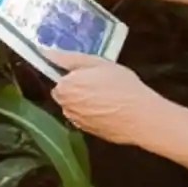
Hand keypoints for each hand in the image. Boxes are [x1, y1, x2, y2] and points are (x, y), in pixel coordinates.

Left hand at [43, 49, 162, 145]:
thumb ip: (69, 58)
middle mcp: (65, 107)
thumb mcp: (98, 63)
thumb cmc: (121, 85)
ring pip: (75, 107)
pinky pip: (85, 118)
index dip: (72, 75)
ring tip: (107, 96)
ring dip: (84, 102)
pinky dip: (93, 113)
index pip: (57, 79)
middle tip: (99, 82)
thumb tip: (47, 53)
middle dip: (77, 88)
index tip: (89, 73)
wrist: (141, 117)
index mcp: (65, 87)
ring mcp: (77, 122)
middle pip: (65, 94)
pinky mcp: (89, 133)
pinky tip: (110, 109)